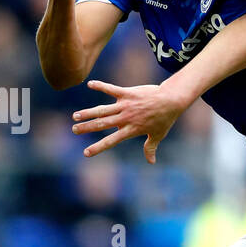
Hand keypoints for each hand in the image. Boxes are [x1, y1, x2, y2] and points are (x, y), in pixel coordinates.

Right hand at [70, 80, 191, 162]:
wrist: (171, 101)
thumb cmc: (164, 119)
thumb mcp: (157, 135)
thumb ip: (150, 148)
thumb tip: (151, 162)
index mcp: (131, 130)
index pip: (111, 141)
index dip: (98, 147)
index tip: (86, 153)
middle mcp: (126, 118)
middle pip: (103, 124)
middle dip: (87, 128)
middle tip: (74, 130)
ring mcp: (126, 105)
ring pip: (103, 110)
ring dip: (88, 112)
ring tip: (75, 116)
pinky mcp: (128, 93)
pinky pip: (112, 89)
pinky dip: (101, 86)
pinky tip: (90, 84)